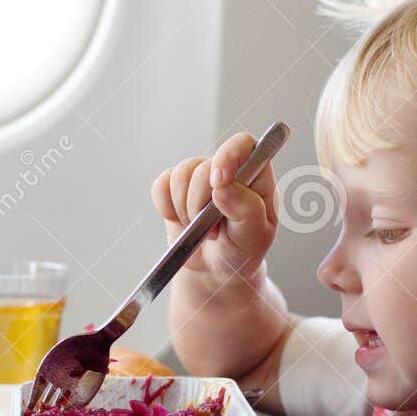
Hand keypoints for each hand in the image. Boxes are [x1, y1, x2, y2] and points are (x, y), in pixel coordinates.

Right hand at [149, 132, 278, 280]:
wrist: (216, 271)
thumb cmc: (243, 250)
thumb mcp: (255, 236)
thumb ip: (246, 210)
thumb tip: (223, 187)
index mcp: (255, 174)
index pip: (243, 144)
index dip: (228, 156)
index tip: (219, 182)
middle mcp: (227, 169)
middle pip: (204, 166)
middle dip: (203, 203)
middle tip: (216, 231)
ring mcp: (199, 177)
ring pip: (181, 175)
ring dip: (186, 210)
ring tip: (201, 230)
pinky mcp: (174, 188)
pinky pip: (161, 186)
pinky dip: (166, 209)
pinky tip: (182, 223)